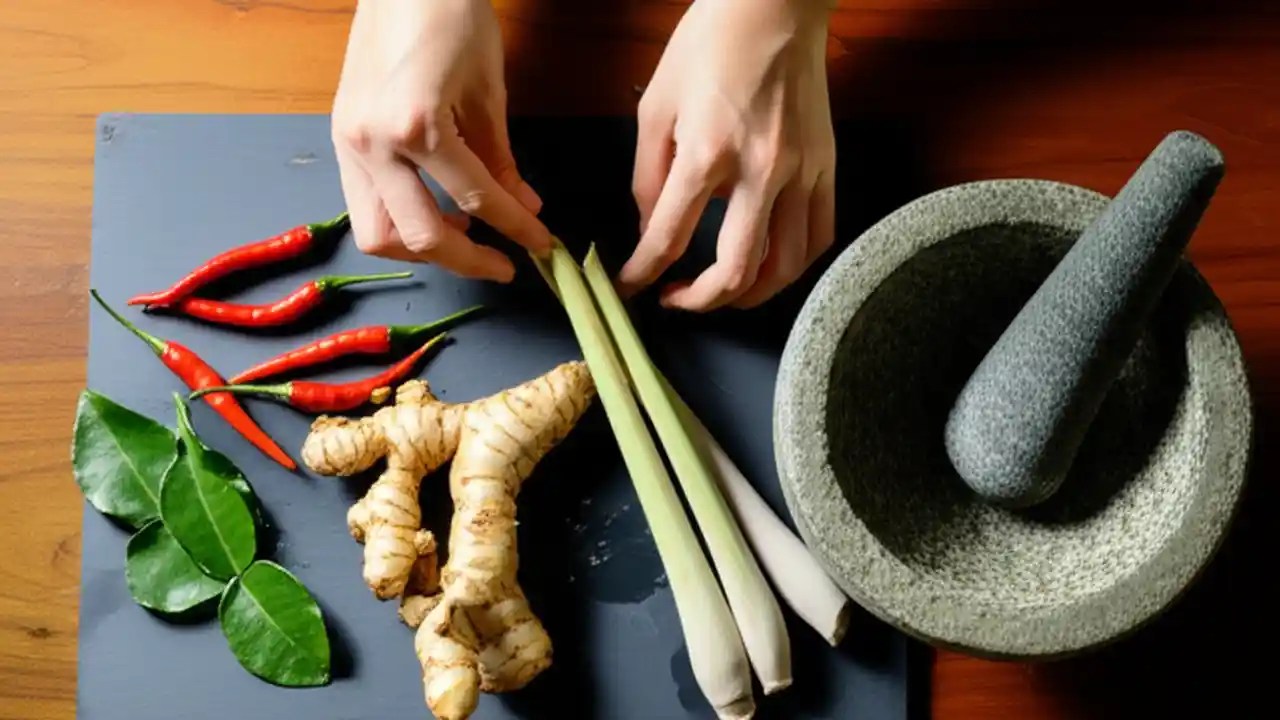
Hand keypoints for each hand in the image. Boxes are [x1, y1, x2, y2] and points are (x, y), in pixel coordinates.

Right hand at [331, 0, 549, 282]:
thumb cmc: (451, 16)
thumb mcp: (488, 92)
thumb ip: (501, 160)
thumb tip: (524, 209)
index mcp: (415, 124)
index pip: (475, 198)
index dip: (515, 230)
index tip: (543, 248)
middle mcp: (372, 142)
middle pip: (418, 236)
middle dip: (467, 260)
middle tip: (505, 265)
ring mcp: (349, 143)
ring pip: (379, 233)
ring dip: (424, 249)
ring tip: (467, 238)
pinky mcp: (340, 140)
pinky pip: (366, 204)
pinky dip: (401, 221)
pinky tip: (436, 211)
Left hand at [622, 0, 835, 310]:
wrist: (774, 5)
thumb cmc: (709, 45)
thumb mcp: (656, 106)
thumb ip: (648, 176)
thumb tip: (650, 228)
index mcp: (707, 153)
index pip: (669, 238)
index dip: (643, 274)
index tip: (632, 288)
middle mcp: (760, 171)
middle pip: (736, 271)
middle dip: (700, 301)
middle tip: (678, 299)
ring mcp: (801, 172)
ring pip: (786, 266)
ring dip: (751, 294)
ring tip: (723, 292)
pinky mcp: (826, 167)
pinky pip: (818, 236)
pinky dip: (793, 263)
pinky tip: (770, 262)